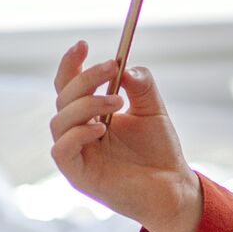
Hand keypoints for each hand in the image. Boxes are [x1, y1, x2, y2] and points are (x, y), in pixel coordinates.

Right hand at [50, 41, 199, 231]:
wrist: (173, 187)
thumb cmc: (159, 150)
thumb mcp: (153, 109)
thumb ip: (141, 85)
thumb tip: (126, 66)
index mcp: (91, 115)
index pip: (69, 85)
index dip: (70, 64)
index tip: (83, 45)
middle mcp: (78, 132)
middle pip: (63, 98)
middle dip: (85, 78)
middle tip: (112, 67)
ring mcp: (76, 154)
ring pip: (59, 121)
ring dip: (86, 103)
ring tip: (117, 102)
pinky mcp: (78, 175)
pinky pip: (62, 150)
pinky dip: (78, 133)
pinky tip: (101, 128)